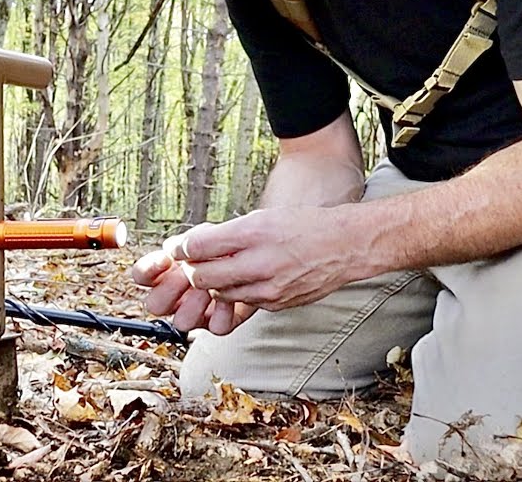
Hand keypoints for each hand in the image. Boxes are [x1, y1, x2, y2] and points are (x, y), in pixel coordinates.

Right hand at [131, 239, 256, 333]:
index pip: (141, 275)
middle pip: (155, 304)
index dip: (149, 269)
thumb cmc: (228, 244)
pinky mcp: (219, 322)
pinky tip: (233, 297)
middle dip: (171, 289)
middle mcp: (176, 295)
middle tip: (188, 277)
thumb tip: (173, 249)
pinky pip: (215, 327)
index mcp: (166, 272)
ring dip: (196, 303)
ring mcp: (195, 312)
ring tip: (211, 287)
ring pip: (182, 321)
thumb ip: (190, 241)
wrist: (259, 256)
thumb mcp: (207, 235)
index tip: (167, 259)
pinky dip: (224, 312)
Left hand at [165, 207, 362, 311]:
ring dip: (214, 284)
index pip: (200, 246)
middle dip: (192, 272)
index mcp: (254, 232)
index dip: (181, 249)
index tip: (177, 249)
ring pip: (221, 293)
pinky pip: (244, 302)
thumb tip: (197, 245)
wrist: (344, 246)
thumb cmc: (304, 226)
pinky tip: (245, 280)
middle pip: (203, 276)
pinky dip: (238, 293)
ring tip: (219, 271)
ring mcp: (269, 287)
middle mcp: (260, 262)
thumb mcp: (263, 217)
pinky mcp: (276, 304)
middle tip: (191, 264)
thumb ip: (230, 234)